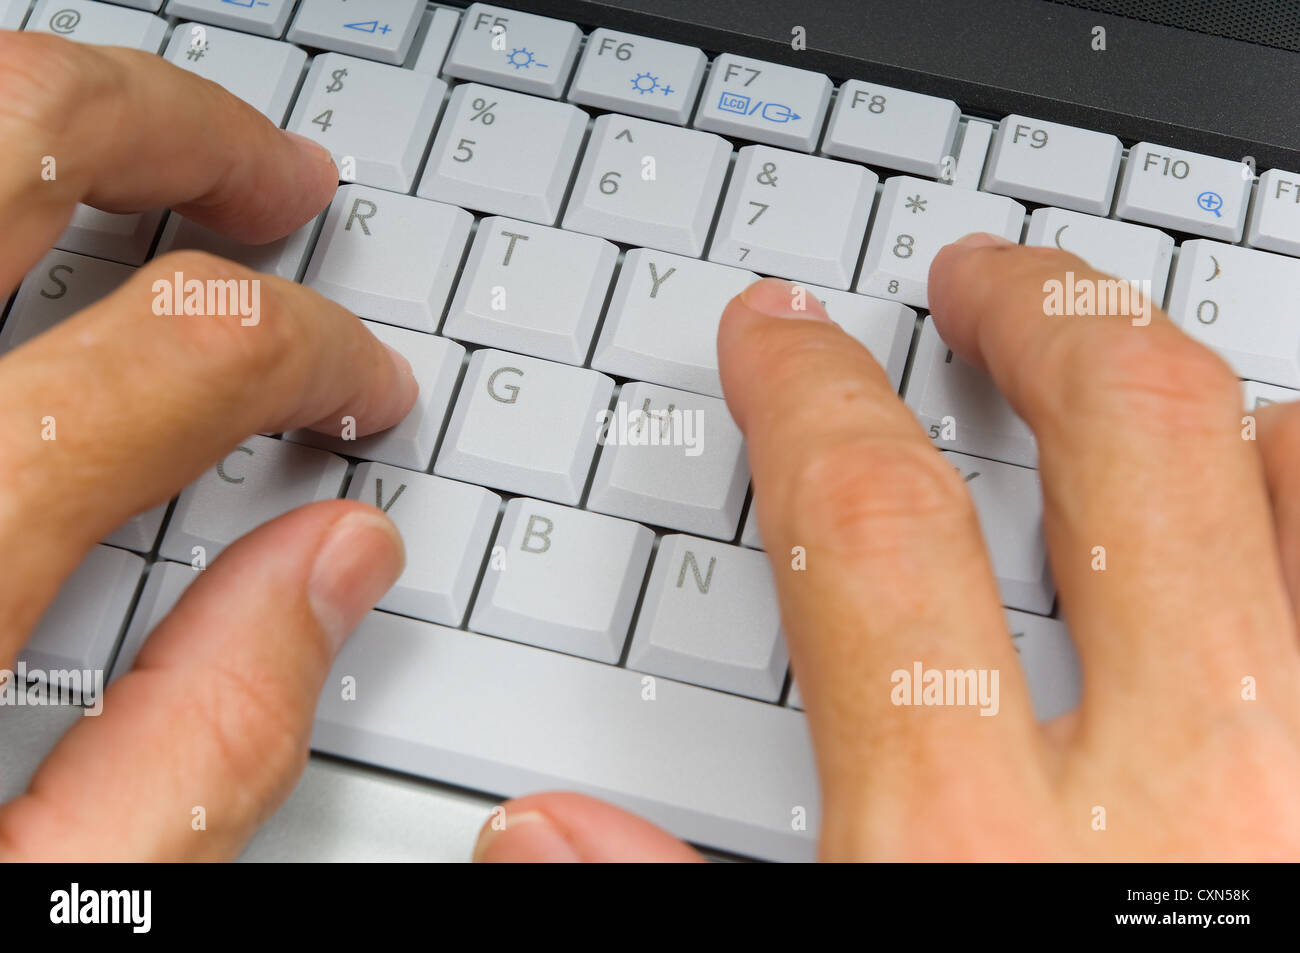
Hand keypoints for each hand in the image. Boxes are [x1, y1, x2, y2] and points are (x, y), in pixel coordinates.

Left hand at [0, 34, 412, 859]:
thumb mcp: (40, 902)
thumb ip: (207, 736)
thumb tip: (334, 565)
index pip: (177, 359)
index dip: (310, 354)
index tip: (353, 383)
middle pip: (8, 144)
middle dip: (185, 136)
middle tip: (271, 179)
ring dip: (37, 117)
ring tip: (131, 149)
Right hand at [475, 238, 1299, 860]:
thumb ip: (688, 907)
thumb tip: (543, 834)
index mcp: (982, 858)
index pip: (867, 535)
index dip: (809, 400)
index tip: (782, 340)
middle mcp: (1194, 797)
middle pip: (1115, 443)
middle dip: (1034, 316)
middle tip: (979, 278)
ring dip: (1213, 399)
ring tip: (1137, 369)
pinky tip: (1289, 493)